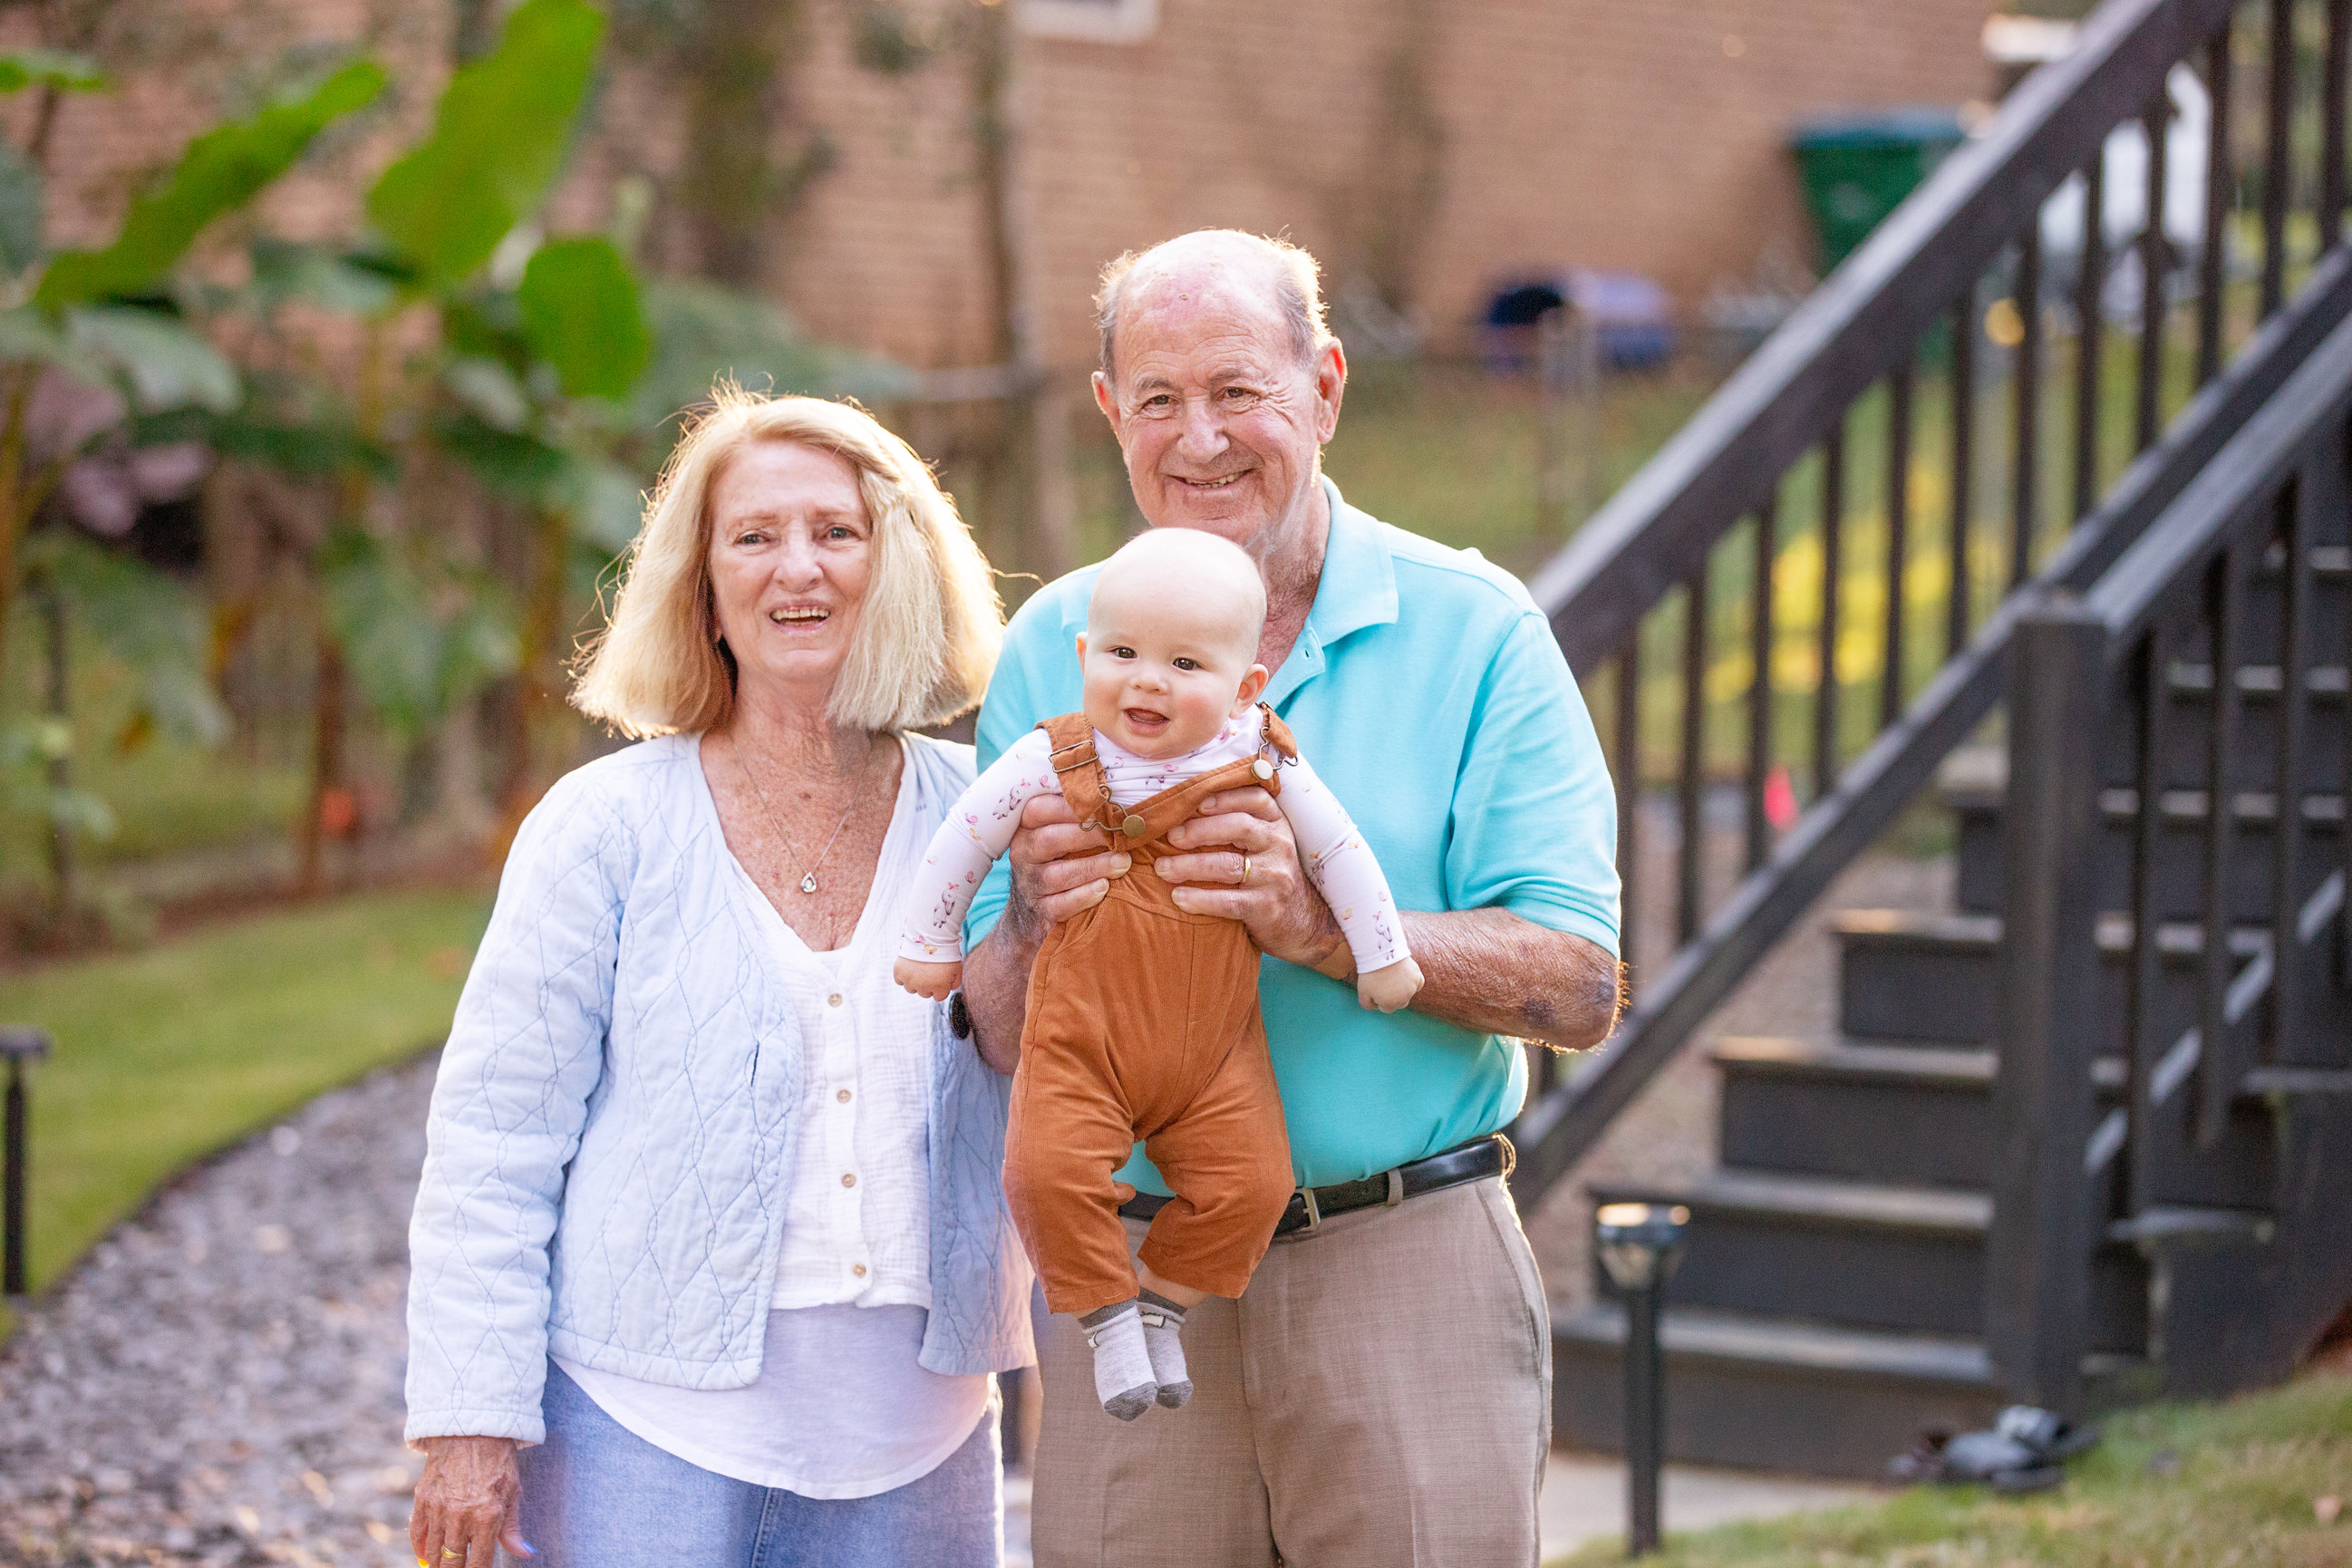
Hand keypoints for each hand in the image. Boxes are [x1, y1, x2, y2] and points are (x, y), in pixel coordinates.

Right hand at [410, 1435, 528, 1567]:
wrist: (471, 1429)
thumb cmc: (497, 1461)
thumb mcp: (512, 1492)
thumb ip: (513, 1528)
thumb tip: (524, 1553)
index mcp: (487, 1516)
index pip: (478, 1564)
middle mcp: (460, 1516)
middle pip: (451, 1563)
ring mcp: (438, 1508)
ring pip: (433, 1552)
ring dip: (438, 1564)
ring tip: (445, 1566)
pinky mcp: (422, 1499)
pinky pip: (416, 1534)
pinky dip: (421, 1549)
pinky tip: (427, 1556)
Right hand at [895, 957, 962, 998]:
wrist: (930, 935)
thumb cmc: (945, 952)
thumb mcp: (957, 968)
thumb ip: (954, 983)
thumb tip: (948, 989)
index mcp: (939, 986)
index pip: (939, 997)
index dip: (940, 987)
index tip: (940, 977)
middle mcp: (923, 986)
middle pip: (924, 994)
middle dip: (928, 985)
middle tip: (929, 971)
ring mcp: (909, 980)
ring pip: (911, 989)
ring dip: (915, 982)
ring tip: (919, 968)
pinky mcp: (898, 972)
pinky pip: (899, 980)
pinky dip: (903, 975)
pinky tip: (910, 966)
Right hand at [1005, 791, 1128, 932]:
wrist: (1030, 914)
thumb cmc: (1057, 862)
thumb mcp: (1058, 835)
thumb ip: (1077, 816)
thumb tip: (1119, 790)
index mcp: (1027, 828)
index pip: (1039, 809)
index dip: (1069, 807)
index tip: (1103, 805)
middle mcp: (1023, 854)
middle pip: (1049, 840)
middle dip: (1087, 835)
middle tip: (1121, 834)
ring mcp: (1029, 884)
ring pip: (1056, 874)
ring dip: (1092, 867)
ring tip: (1123, 863)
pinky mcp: (1039, 911)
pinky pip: (1059, 904)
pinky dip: (1083, 896)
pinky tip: (1103, 889)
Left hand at [1152, 786, 1345, 970]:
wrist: (1303, 924)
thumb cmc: (1270, 877)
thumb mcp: (1265, 845)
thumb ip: (1239, 825)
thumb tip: (1184, 810)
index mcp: (1277, 824)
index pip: (1256, 799)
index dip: (1225, 797)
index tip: (1196, 803)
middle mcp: (1280, 846)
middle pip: (1239, 827)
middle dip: (1199, 830)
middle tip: (1171, 837)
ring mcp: (1276, 877)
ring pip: (1228, 865)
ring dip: (1190, 865)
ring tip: (1163, 868)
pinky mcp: (1267, 907)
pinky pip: (1229, 901)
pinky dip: (1200, 899)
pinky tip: (1179, 897)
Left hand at [1357, 956, 1424, 1012]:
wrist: (1380, 953)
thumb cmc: (1370, 973)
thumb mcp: (1362, 993)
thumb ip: (1367, 1005)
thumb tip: (1375, 1006)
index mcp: (1391, 1004)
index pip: (1386, 1009)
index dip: (1379, 1000)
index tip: (1375, 990)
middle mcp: (1404, 998)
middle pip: (1399, 1003)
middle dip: (1392, 997)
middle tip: (1384, 985)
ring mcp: (1412, 987)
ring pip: (1409, 994)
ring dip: (1402, 990)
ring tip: (1392, 977)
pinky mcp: (1417, 976)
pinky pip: (1419, 984)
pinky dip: (1413, 983)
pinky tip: (1405, 977)